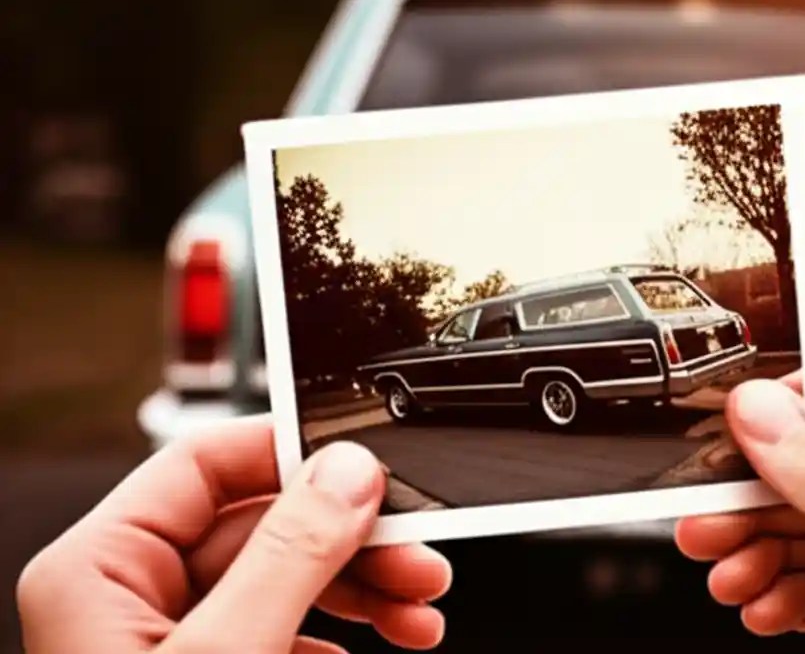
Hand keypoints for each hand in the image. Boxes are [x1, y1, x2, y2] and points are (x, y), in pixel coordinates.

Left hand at [17, 417, 450, 652]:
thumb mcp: (228, 653)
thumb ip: (289, 557)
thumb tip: (347, 471)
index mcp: (97, 570)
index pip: (203, 464)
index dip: (294, 454)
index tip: (374, 465)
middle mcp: (128, 598)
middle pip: (262, 525)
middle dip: (354, 542)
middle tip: (421, 558)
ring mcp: (170, 642)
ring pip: (284, 579)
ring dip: (365, 590)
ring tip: (422, 612)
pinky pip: (284, 628)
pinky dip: (342, 634)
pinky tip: (381, 642)